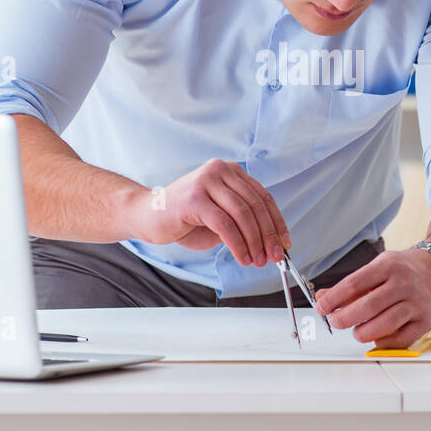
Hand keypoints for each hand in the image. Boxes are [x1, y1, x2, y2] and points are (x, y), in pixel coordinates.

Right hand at [128, 159, 290, 265]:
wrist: (146, 215)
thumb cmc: (184, 219)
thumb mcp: (220, 217)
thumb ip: (242, 221)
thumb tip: (270, 241)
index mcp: (230, 171)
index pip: (262, 196)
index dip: (277, 222)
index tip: (284, 243)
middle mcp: (220, 170)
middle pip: (255, 205)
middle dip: (268, 235)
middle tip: (274, 257)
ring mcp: (206, 181)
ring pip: (242, 214)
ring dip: (254, 242)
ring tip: (257, 260)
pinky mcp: (194, 198)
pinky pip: (225, 225)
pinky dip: (237, 244)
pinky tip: (241, 257)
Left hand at [313, 248, 430, 348]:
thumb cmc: (404, 270)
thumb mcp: (377, 267)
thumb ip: (351, 285)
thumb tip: (323, 298)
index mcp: (388, 266)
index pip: (354, 284)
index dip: (333, 299)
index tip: (322, 307)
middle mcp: (403, 283)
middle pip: (368, 306)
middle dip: (345, 318)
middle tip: (335, 322)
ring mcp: (416, 303)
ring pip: (385, 324)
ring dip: (363, 332)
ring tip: (356, 332)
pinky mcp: (425, 321)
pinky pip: (402, 338)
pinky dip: (384, 342)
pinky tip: (375, 338)